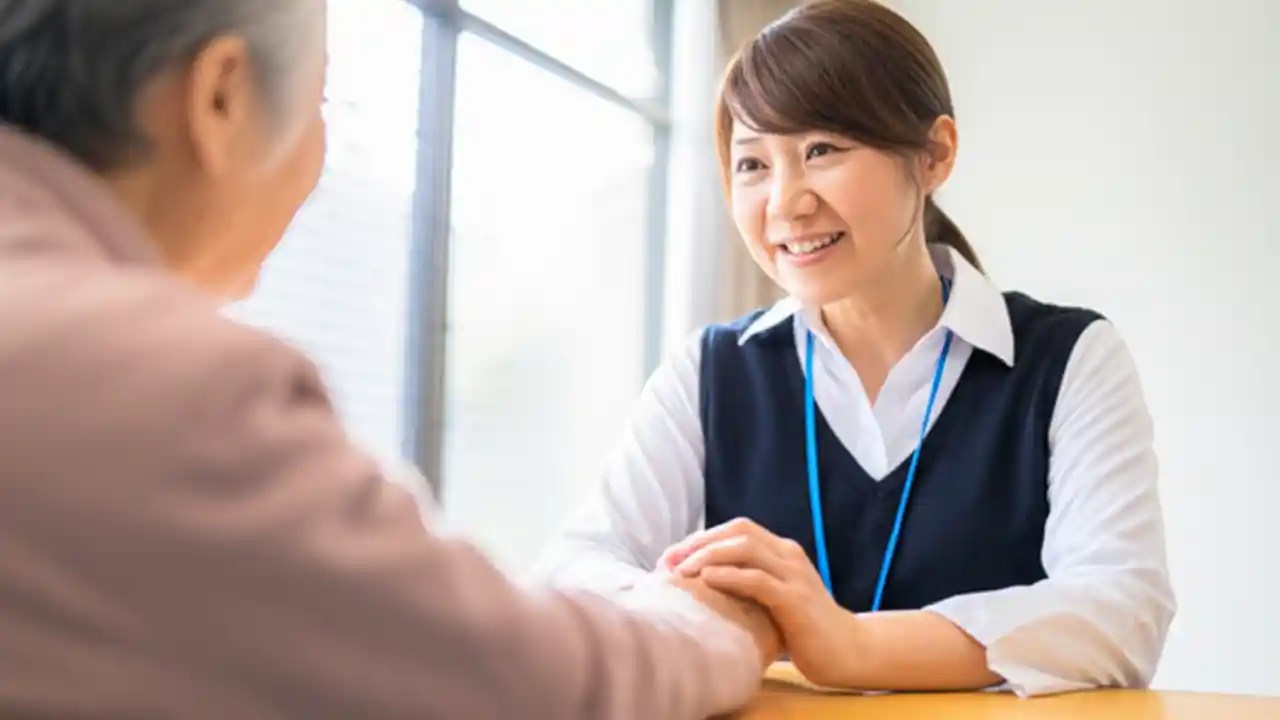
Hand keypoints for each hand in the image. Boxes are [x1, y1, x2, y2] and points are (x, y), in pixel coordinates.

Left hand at [662, 518, 857, 685]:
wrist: (847, 650)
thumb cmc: (802, 628)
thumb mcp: (771, 597)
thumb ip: (746, 583)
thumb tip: (699, 581)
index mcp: (781, 551)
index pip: (736, 529)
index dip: (701, 538)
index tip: (671, 557)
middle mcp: (788, 555)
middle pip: (738, 531)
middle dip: (699, 542)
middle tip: (669, 561)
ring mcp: (793, 575)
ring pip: (746, 548)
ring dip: (708, 555)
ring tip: (681, 571)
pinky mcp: (795, 599)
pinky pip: (758, 579)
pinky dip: (730, 576)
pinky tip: (707, 580)